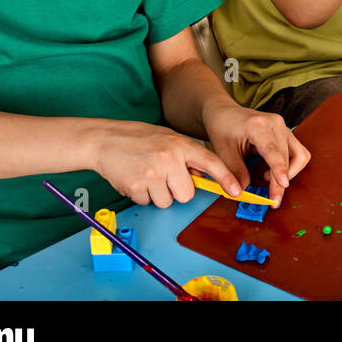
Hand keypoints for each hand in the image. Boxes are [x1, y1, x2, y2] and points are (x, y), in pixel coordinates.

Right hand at [90, 119, 241, 208]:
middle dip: (177, 190)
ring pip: (167, 202)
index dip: (225, 178)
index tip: (236, 191)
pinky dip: (142, 196)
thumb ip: (186, 156)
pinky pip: (148, 203)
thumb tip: (203, 176)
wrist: (105, 140)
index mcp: (180, 145)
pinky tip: (136, 178)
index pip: (210, 162)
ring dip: (158, 194)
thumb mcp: (168, 139)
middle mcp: (169, 159)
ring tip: (147, 174)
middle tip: (163, 176)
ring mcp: (152, 174)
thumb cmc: (139, 138)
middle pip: (187, 194)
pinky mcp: (136, 187)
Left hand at [201, 102, 309, 201]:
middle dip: (281, 181)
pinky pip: (297, 152)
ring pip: (299, 154)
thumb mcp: (223, 152)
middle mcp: (275, 123)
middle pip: (287, 156)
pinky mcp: (285, 131)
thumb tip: (243, 192)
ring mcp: (283, 126)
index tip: (283, 184)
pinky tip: (272, 171)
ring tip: (271, 182)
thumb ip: (234, 172)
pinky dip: (289, 166)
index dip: (279, 168)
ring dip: (290, 173)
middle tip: (273, 200)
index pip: (273, 149)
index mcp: (257, 125)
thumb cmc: (222, 128)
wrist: (225, 112)